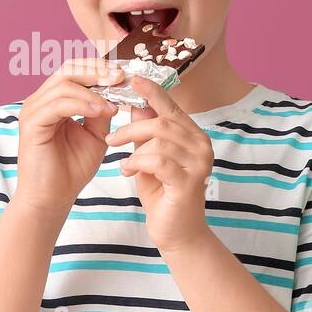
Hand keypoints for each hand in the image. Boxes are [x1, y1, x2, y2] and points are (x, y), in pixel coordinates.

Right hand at [14, 58, 121, 214]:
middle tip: (121, 77)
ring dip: (93, 91)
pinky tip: (100, 112)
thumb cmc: (72, 169)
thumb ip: (102, 111)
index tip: (124, 74)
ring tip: (113, 104)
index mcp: (53, 100)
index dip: (99, 68)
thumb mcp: (96, 134)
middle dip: (97, 71)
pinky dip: (82, 104)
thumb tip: (115, 90)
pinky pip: (58, 104)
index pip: (74, 70)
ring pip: (64, 84)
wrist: (53, 198)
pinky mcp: (31, 123)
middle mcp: (40, 100)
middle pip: (68, 69)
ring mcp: (33, 110)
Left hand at [103, 75, 215, 254]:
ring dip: (132, 148)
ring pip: (158, 140)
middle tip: (110, 139)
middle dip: (130, 129)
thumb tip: (135, 105)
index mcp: (193, 135)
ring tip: (121, 162)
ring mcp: (198, 163)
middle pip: (161, 122)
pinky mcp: (189, 182)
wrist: (176, 233)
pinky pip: (158, 161)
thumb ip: (146, 133)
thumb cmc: (162, 194)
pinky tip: (127, 171)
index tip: (132, 79)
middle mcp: (201, 145)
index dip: (151, 91)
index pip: (171, 106)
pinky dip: (137, 163)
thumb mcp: (149, 157)